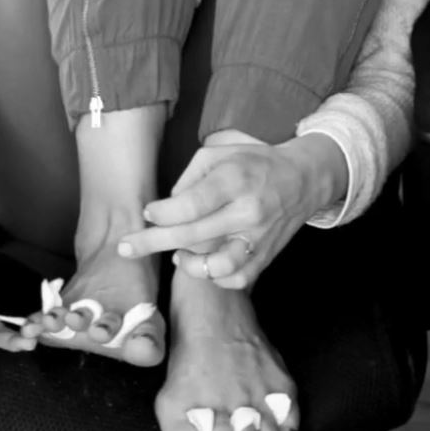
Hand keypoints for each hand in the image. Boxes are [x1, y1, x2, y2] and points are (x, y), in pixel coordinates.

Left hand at [118, 130, 345, 289]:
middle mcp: (248, 212)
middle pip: (193, 235)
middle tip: (126, 247)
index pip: (191, 204)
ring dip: (188, 264)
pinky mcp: (266, 256)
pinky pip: (235, 278)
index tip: (147, 213)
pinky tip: (202, 264)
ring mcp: (259, 238)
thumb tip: (167, 206)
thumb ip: (190, 177)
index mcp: (235, 180)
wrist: (303, 178)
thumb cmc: (254, 162)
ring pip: (216, 266)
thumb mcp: (220, 152)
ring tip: (176, 256)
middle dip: (153, 242)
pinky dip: (214, 277)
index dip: (163, 213)